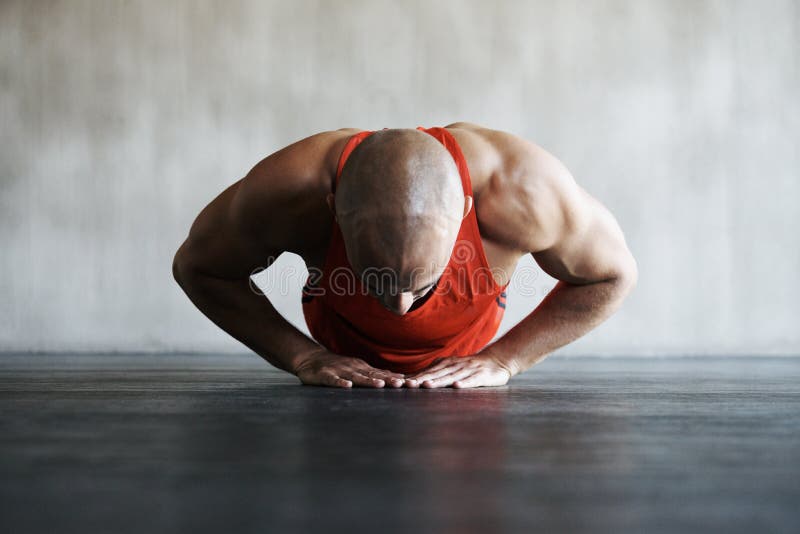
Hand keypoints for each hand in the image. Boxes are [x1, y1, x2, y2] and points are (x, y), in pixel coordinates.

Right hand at [293, 348, 408, 387]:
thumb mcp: (357, 368)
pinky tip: (347, 386)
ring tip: (380, 385)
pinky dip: (340, 383)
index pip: (380, 374)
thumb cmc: (336, 366)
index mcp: (361, 368)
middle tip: (400, 385)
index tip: (408, 384)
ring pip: (355, 377)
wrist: (310, 358)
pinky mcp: (324, 375)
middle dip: (386, 380)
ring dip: (368, 381)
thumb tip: (398, 377)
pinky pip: (333, 380)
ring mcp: (339, 371)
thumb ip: (375, 373)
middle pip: (372, 375)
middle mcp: (353, 368)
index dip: (394, 378)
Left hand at [405, 354, 514, 388]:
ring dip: (439, 381)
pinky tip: (457, 387)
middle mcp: (456, 366)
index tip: (402, 383)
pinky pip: (472, 380)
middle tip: (409, 385)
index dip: (416, 377)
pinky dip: (464, 383)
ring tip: (427, 385)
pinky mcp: (481, 376)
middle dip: (422, 379)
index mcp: (447, 364)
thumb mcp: (453, 366)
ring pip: (451, 377)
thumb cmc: (472, 367)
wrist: (497, 360)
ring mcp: (468, 370)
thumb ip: (438, 371)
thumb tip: (417, 377)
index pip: (429, 371)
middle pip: (437, 373)